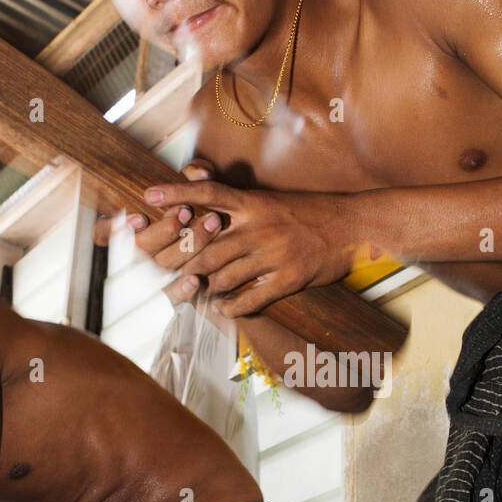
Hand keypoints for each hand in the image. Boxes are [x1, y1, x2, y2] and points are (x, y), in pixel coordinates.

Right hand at [93, 159, 227, 307]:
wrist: (215, 238)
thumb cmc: (192, 205)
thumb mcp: (190, 185)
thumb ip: (193, 174)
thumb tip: (200, 173)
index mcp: (123, 228)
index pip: (103, 232)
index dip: (113, 228)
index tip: (137, 217)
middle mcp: (133, 254)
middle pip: (141, 247)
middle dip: (165, 230)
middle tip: (187, 211)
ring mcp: (149, 276)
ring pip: (161, 265)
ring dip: (186, 247)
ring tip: (211, 225)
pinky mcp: (168, 293)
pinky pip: (169, 297)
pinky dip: (180, 290)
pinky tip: (195, 281)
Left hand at [139, 175, 356, 318]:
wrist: (353, 227)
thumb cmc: (310, 212)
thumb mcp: (272, 199)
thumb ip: (237, 201)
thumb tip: (200, 191)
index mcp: (253, 204)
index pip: (207, 193)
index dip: (176, 193)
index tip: (149, 195)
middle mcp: (259, 227)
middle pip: (205, 249)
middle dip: (184, 265)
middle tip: (170, 275)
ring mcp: (273, 255)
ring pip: (222, 278)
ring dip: (205, 290)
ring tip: (195, 294)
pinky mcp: (288, 279)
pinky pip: (250, 299)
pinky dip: (231, 308)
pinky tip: (223, 310)